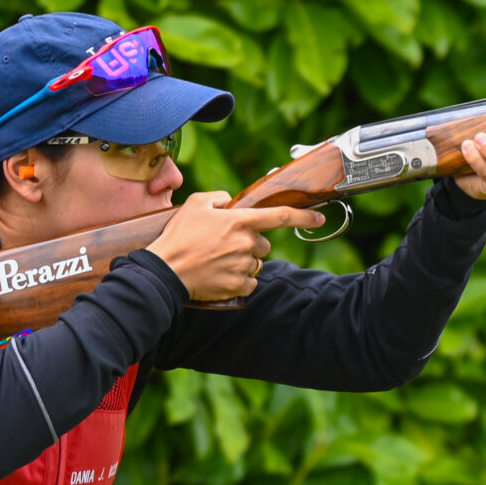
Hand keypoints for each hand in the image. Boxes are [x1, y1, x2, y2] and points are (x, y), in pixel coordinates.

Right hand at [148, 196, 324, 300]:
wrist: (165, 270)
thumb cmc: (178, 236)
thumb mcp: (195, 204)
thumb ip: (219, 198)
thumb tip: (231, 203)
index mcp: (239, 221)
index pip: (280, 217)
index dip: (303, 218)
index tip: (319, 219)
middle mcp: (246, 243)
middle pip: (264, 245)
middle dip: (251, 245)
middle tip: (225, 245)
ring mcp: (243, 266)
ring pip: (256, 264)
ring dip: (244, 262)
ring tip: (218, 260)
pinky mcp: (238, 286)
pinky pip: (250, 282)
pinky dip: (240, 280)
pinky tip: (221, 274)